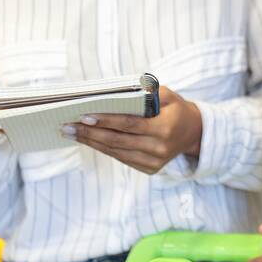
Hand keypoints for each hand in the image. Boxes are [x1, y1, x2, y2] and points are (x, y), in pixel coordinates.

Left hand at [66, 86, 201, 174]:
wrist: (194, 133)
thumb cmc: (176, 109)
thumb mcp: (168, 95)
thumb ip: (147, 92)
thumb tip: (117, 93)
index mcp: (165, 127)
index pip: (129, 124)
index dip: (106, 121)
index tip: (84, 116)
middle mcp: (159, 147)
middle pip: (118, 141)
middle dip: (90, 133)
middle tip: (67, 126)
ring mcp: (154, 161)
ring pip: (116, 152)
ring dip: (92, 142)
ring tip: (72, 133)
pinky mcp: (150, 168)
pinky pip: (122, 158)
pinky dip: (104, 149)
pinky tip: (89, 140)